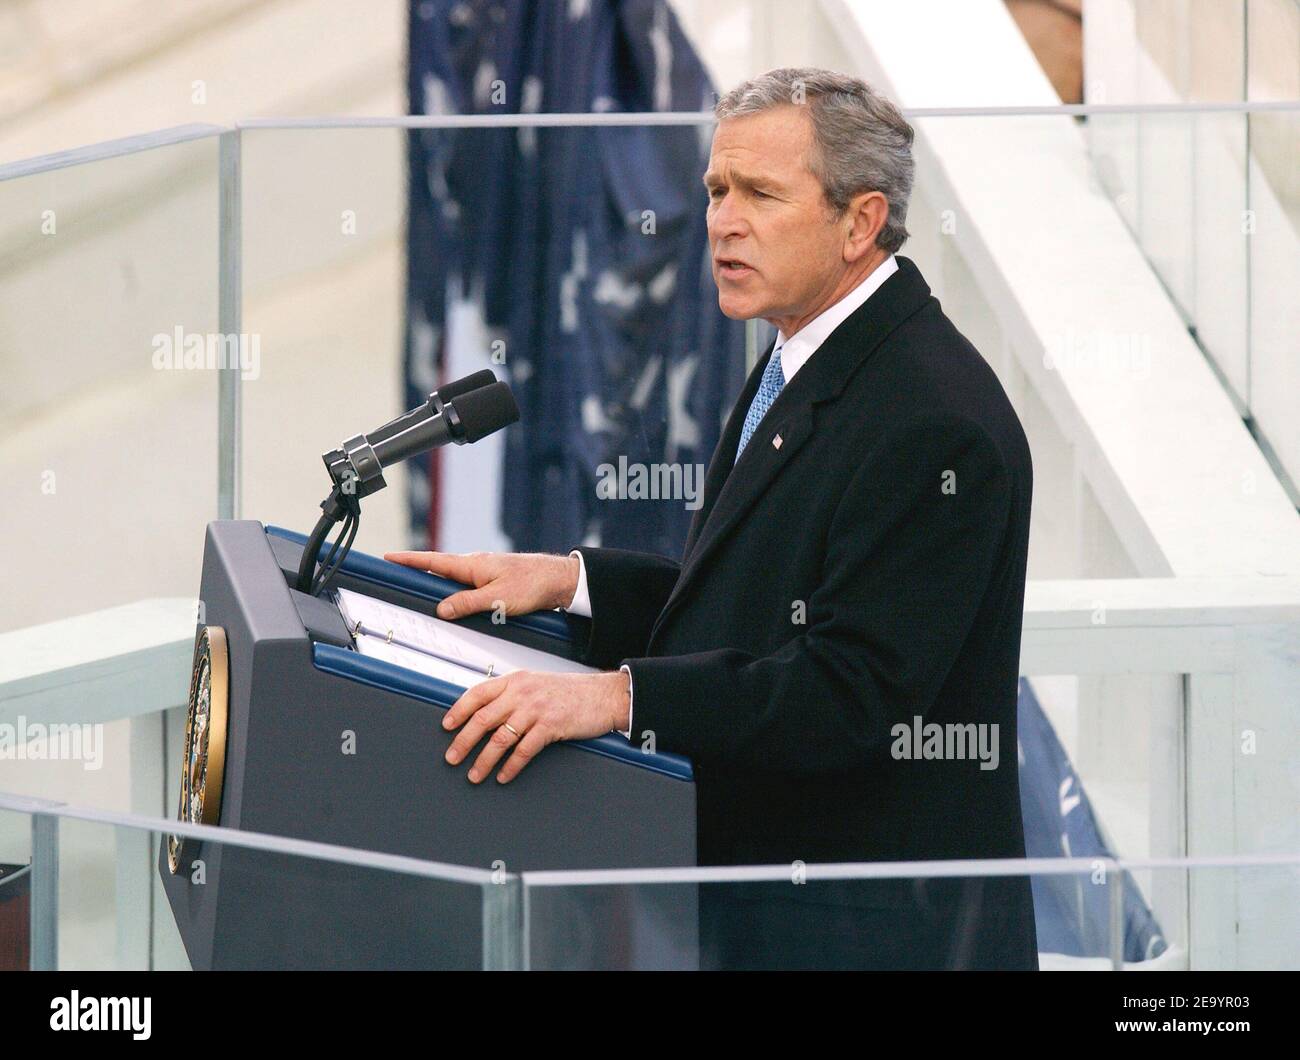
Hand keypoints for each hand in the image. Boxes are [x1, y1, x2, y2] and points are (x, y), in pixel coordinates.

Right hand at [383, 549, 580, 619]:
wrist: (558, 579)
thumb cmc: (532, 585)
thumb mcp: (497, 600)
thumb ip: (467, 603)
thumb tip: (441, 609)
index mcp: (472, 565)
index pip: (432, 561)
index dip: (409, 560)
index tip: (388, 557)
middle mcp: (475, 564)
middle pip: (438, 568)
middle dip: (416, 570)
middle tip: (394, 574)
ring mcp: (484, 571)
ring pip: (453, 577)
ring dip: (436, 582)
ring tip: (417, 590)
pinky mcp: (493, 579)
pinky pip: (465, 583)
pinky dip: (453, 589)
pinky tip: (453, 599)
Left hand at [442, 670, 631, 783]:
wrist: (603, 695)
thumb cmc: (569, 692)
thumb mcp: (536, 684)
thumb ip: (513, 694)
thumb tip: (486, 712)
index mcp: (515, 680)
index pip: (478, 693)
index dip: (458, 710)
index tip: (446, 726)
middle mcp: (522, 692)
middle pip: (483, 718)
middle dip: (463, 741)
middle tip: (452, 757)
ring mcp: (536, 709)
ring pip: (500, 738)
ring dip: (484, 760)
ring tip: (474, 774)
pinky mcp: (551, 726)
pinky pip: (524, 750)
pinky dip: (511, 766)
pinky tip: (503, 775)